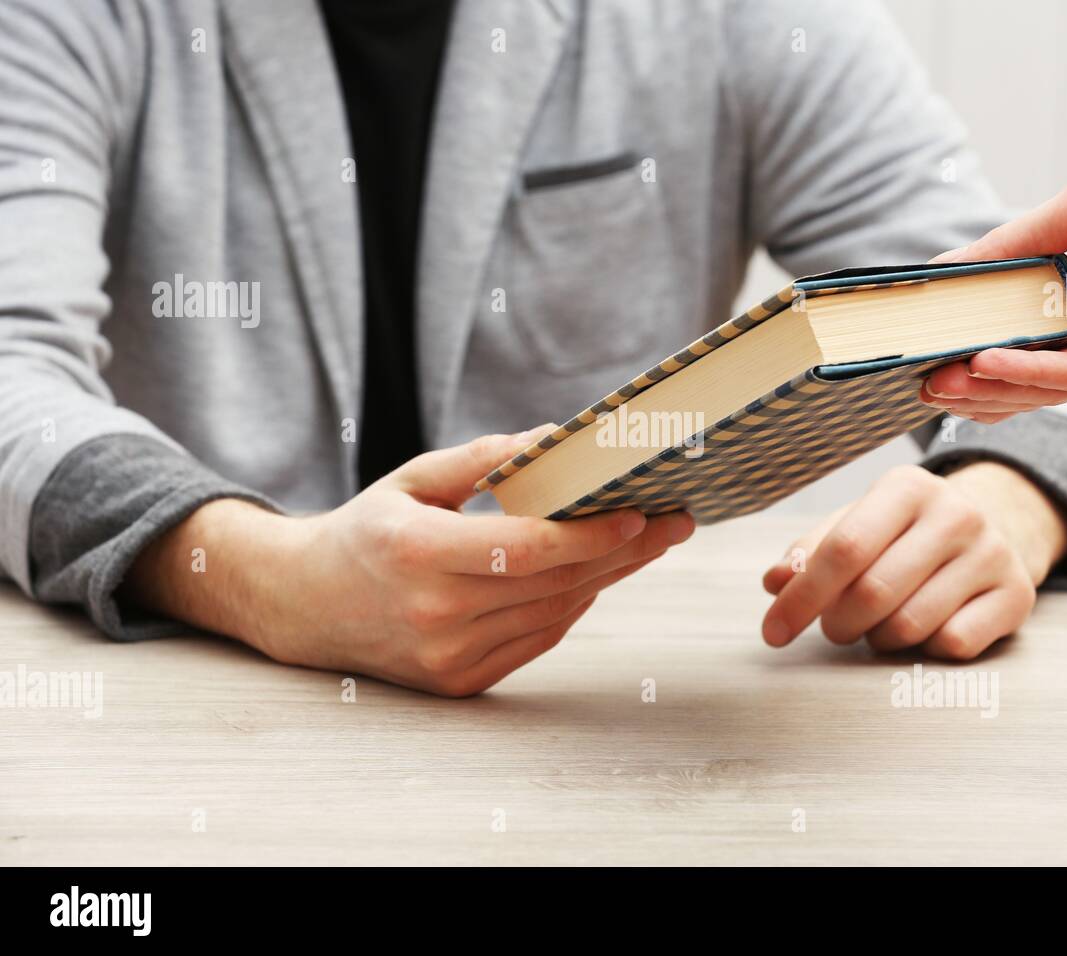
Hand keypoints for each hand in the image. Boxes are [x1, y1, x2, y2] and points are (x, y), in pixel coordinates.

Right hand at [123, 426, 694, 696]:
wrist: (308, 605)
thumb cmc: (366, 529)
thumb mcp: (412, 479)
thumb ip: (481, 458)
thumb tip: (554, 439)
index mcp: (415, 553)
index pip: (524, 549)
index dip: (588, 535)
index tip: (639, 515)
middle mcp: (432, 614)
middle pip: (553, 583)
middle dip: (622, 553)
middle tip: (673, 522)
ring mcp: (447, 657)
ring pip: (554, 614)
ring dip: (606, 577)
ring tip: (647, 542)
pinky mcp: (460, 683)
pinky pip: (538, 638)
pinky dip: (572, 604)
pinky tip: (596, 574)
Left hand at [760, 463, 1066, 658]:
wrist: (996, 528)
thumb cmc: (905, 533)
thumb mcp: (858, 524)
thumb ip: (811, 551)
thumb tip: (775, 581)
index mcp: (907, 487)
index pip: (843, 548)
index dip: (801, 596)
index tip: (773, 633)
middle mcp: (956, 513)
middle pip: (873, 592)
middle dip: (838, 624)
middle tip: (835, 628)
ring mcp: (992, 554)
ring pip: (910, 626)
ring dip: (879, 639)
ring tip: (879, 625)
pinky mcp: (1017, 595)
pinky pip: (952, 645)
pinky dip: (925, 650)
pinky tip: (926, 629)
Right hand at [920, 128, 1066, 422]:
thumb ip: (1007, 245)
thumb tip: (943, 267)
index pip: (1004, 329)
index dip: (961, 342)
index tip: (917, 348)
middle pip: (1017, 368)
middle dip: (966, 381)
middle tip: (920, 385)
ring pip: (1041, 383)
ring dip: (988, 387)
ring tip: (941, 385)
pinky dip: (1030, 373)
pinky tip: (989, 364)